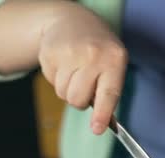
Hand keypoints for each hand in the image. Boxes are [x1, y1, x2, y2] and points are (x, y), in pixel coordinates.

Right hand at [38, 6, 127, 134]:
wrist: (72, 20)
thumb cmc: (98, 50)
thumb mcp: (113, 64)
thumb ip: (108, 91)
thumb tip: (100, 125)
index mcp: (115, 60)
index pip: (108, 93)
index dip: (102, 114)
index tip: (97, 129)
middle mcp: (93, 55)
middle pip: (78, 99)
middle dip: (79, 100)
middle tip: (84, 85)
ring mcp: (70, 53)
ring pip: (62, 93)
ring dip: (67, 88)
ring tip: (74, 70)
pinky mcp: (50, 52)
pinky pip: (51, 81)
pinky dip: (55, 77)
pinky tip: (63, 62)